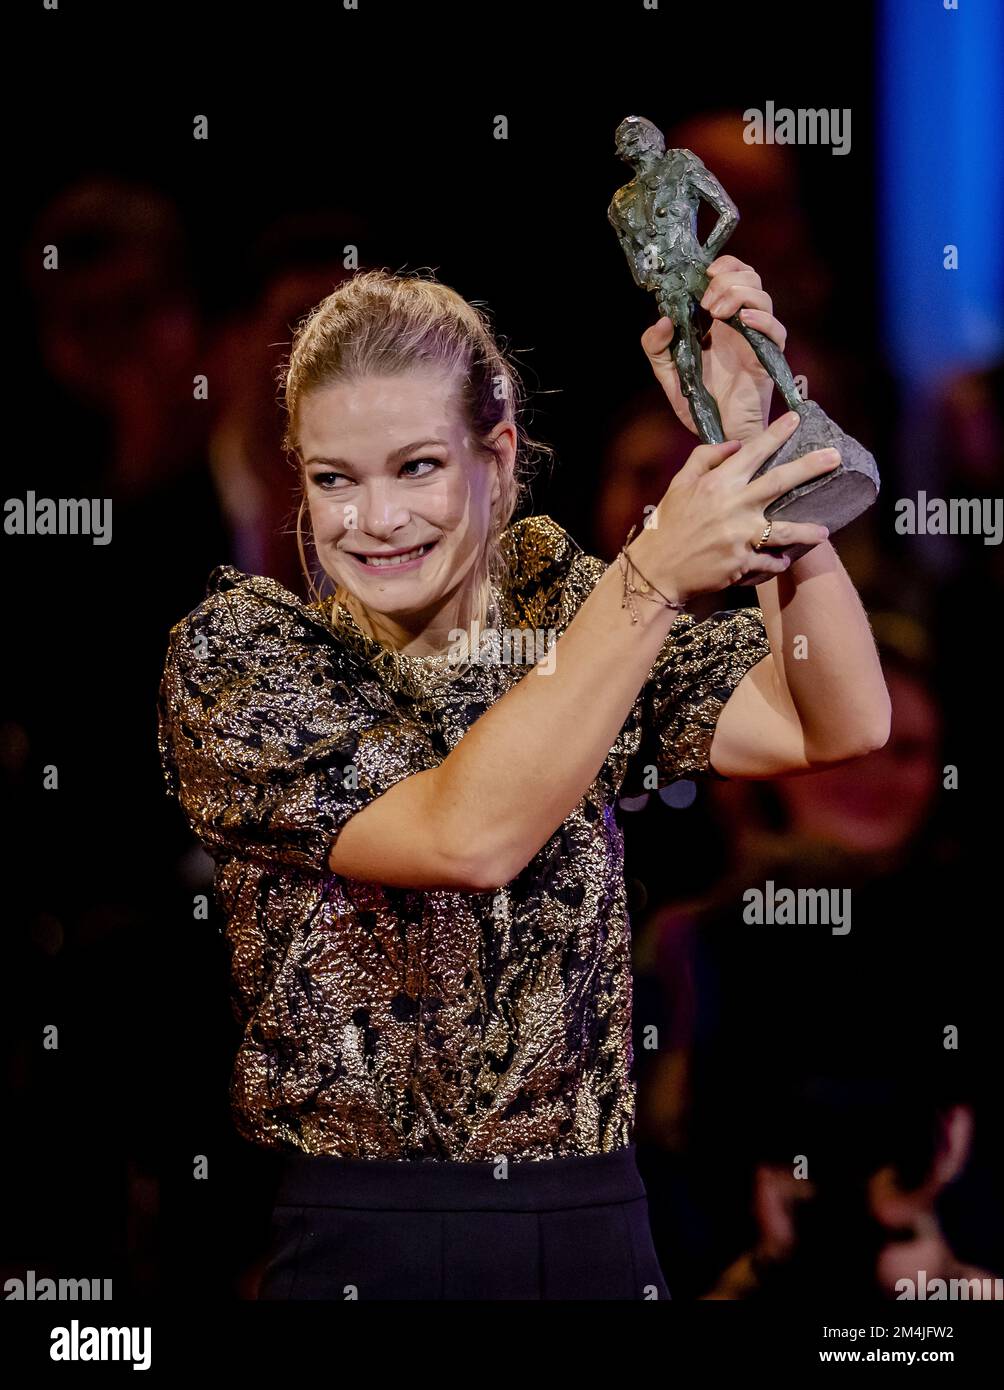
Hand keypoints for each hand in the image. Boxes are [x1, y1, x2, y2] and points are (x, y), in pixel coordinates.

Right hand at [630, 412, 836, 603]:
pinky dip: (777, 562)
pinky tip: (784, 560)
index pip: (753, 452)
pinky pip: (768, 561)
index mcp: (718, 483)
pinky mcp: (741, 563)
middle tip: (835, 457)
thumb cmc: (668, 524)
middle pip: (780, 482)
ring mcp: (739, 536)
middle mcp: (733, 506)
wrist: (657, 569)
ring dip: (807, 530)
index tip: (796, 419)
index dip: (776, 434)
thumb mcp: (679, 484)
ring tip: (824, 532)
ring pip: (784, 530)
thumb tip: (735, 445)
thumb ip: (705, 458)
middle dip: (810, 467)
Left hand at [641, 255, 786, 441]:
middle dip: (728, 279)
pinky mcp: (768, 359)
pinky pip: (776, 330)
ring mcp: (756, 340)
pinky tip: (743, 320)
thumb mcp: (668, 373)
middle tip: (707, 301)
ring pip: (763, 298)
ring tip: (717, 312)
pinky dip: (762, 319)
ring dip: (739, 295)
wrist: (717, 433)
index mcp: (719, 322)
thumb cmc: (699, 404)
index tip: (706, 274)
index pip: (733, 276)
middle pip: (751, 279)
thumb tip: (663, 320)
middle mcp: (740, 326)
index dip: (725, 266)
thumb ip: (657, 347)